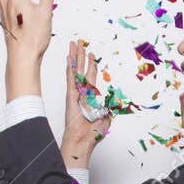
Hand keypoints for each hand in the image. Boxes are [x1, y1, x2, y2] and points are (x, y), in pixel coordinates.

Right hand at [62, 38, 111, 171]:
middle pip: (82, 69)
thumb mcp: (106, 118)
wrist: (82, 140)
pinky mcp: (71, 96)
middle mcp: (82, 92)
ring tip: (74, 43)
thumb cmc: (92, 133)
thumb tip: (114, 103)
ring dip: (76, 56)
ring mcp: (76, 93)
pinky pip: (71, 79)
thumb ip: (109, 109)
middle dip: (81, 55)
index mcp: (90, 96)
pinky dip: (71, 68)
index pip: (91, 76)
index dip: (91, 64)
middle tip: (80, 42)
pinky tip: (70, 58)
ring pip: (76, 70)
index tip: (91, 54)